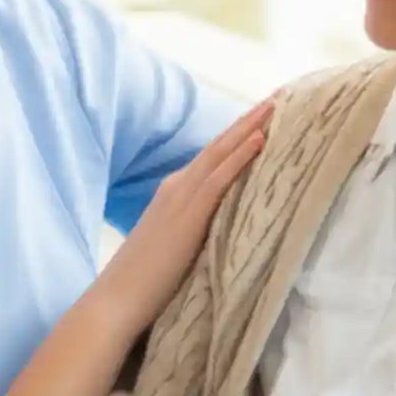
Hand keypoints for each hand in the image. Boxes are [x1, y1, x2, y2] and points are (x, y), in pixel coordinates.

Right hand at [92, 97, 274, 333]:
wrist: (117, 299)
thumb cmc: (146, 281)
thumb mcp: (175, 243)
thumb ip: (197, 226)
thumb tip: (225, 223)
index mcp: (174, 192)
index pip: (212, 157)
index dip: (237, 135)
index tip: (262, 116)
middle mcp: (176, 186)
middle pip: (218, 146)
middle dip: (247, 121)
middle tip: (278, 97)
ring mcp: (180, 197)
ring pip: (220, 153)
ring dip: (249, 128)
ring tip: (275, 106)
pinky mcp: (188, 215)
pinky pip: (219, 178)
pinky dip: (240, 156)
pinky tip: (260, 139)